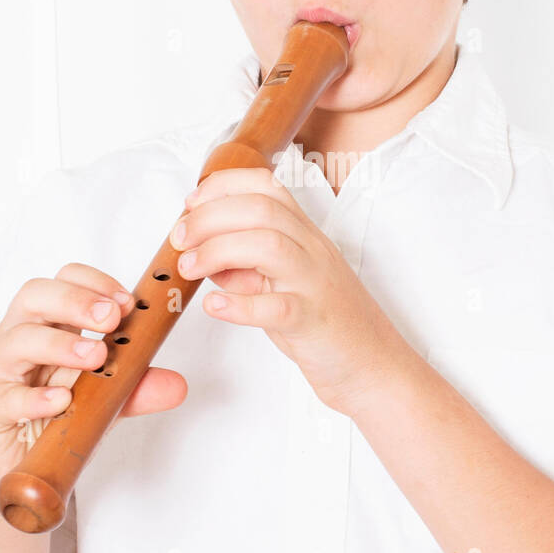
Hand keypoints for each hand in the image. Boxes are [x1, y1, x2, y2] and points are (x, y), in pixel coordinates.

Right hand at [0, 263, 187, 493]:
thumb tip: (178, 385)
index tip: (127, 301)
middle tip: (111, 318)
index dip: (94, 283)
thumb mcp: (103, 399)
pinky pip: (6, 396)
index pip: (63, 280)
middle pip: (34, 296)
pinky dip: (35, 397)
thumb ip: (135, 388)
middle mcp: (18, 337)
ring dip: (61, 344)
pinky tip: (61, 401)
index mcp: (47, 323)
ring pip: (18, 340)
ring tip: (95, 357)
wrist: (15, 466)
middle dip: (75, 300)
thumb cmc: (54, 417)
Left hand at [170, 167, 402, 414]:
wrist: (373, 365)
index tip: (191, 203)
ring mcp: (314, 284)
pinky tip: (214, 306)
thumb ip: (245, 266)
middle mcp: (312, 251)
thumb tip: (202, 253)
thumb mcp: (282, 283)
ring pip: (269, 245)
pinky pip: (277, 307)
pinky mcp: (313, 322)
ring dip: (218, 250)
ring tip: (189, 268)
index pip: (266, 187)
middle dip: (210, 216)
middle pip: (261, 209)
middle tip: (180, 238)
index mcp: (304, 235)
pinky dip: (240, 305)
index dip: (223, 187)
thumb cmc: (324, 323)